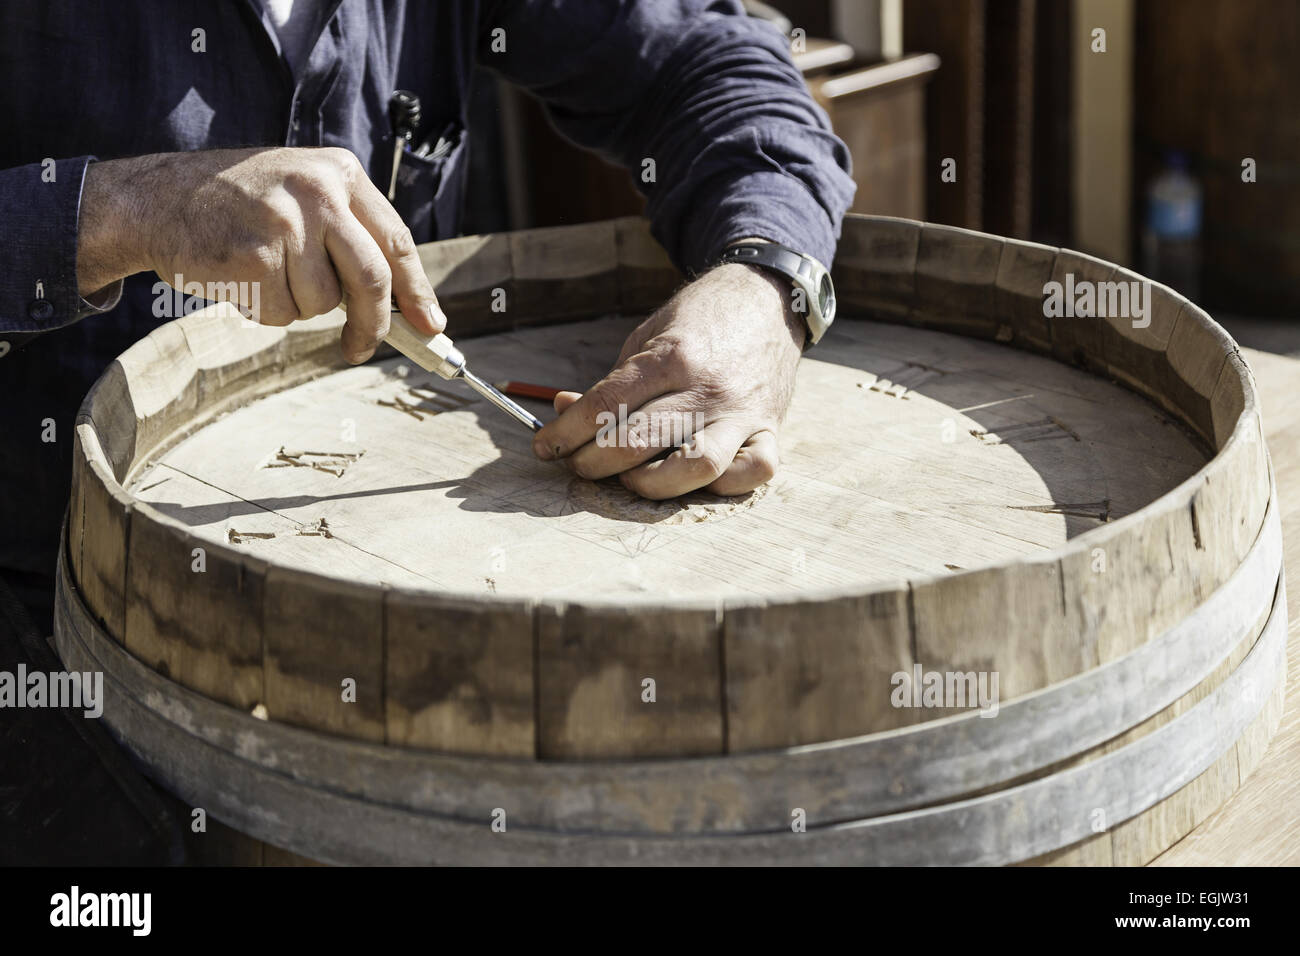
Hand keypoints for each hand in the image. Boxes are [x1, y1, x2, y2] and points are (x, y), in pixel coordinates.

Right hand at [77, 147, 444, 362]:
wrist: (154, 199)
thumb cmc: (238, 204)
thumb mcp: (302, 191)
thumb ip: (351, 234)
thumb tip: (403, 305)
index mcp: (339, 173)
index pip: (397, 240)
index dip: (417, 290)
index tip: (432, 326)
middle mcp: (318, 192)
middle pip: (371, 279)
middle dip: (373, 324)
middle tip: (361, 347)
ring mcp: (286, 224)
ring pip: (323, 303)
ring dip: (297, 305)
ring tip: (264, 272)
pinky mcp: (254, 257)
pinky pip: (282, 313)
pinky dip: (265, 310)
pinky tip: (241, 277)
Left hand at [532, 259, 803, 497]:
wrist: (770, 297)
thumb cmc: (701, 319)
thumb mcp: (649, 335)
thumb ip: (612, 381)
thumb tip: (565, 412)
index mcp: (672, 356)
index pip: (605, 404)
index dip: (566, 432)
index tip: (545, 446)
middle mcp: (707, 387)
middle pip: (638, 441)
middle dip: (593, 462)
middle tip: (578, 464)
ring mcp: (742, 413)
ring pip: (696, 467)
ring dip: (651, 483)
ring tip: (629, 478)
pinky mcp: (771, 430)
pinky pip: (753, 473)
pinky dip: (721, 484)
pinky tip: (692, 477)